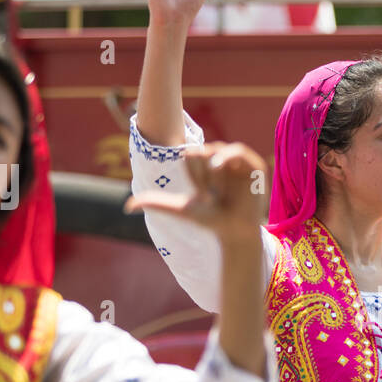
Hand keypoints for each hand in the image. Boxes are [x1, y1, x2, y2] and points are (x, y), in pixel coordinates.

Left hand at [125, 141, 267, 242]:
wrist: (233, 231)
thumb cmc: (210, 220)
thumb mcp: (180, 208)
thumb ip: (156, 202)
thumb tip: (127, 207)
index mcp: (203, 166)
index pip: (190, 155)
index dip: (192, 174)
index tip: (201, 194)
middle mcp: (220, 161)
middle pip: (202, 151)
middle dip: (202, 174)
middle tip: (211, 194)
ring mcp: (237, 163)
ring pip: (217, 150)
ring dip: (213, 169)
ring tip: (216, 188)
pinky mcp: (254, 166)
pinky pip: (238, 151)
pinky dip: (228, 157)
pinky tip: (221, 168)